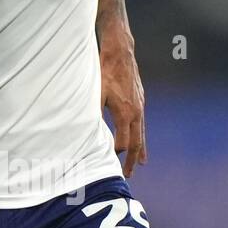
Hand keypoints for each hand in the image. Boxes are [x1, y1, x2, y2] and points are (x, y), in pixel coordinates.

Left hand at [100, 42, 146, 177]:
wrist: (121, 52)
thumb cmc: (105, 71)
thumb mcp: (95, 94)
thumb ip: (93, 115)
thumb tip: (85, 133)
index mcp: (125, 114)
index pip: (122, 143)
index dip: (114, 154)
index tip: (107, 162)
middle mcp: (136, 112)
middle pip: (136, 143)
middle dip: (131, 160)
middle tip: (128, 174)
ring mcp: (140, 106)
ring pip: (142, 133)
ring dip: (139, 149)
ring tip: (140, 162)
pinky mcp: (141, 99)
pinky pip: (141, 122)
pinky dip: (140, 133)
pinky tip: (138, 136)